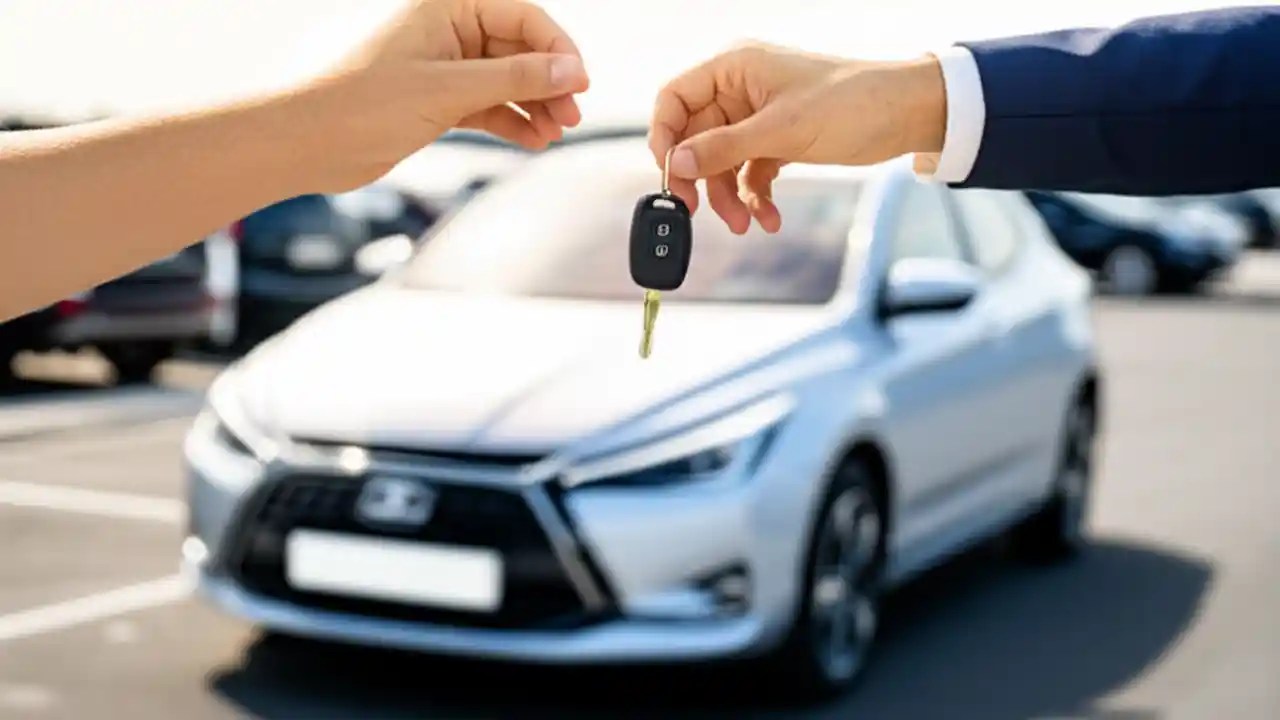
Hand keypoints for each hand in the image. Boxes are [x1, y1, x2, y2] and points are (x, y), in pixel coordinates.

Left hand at [314, 0, 589, 189]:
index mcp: (443, 3)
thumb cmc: (354, 103)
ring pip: (502, 78)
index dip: (558, 50)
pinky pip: (483, 103)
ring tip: (554, 133)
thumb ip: (514, 79)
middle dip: (548, 82)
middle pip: (517, 47)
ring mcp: (437, 63)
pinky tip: (530, 140)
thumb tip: (569, 70)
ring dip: (532, 105)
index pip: (522, 15)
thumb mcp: (446, 89)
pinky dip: (507, 121)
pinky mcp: (430, 97)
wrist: (297, 141)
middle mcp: (442, 26)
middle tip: (571, 116)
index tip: (580, 85)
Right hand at [649, 43, 944, 233]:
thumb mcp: (781, 129)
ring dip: (730, 196)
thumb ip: (723, 148)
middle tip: (698, 212)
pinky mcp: (779, 140)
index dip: (664, 137)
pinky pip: (752, 173)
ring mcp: (760, 117)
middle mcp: (742, 90)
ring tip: (746, 224)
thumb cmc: (853, 103)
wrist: (908, 115)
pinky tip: (768, 218)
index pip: (675, 99)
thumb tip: (676, 163)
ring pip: (724, 162)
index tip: (669, 175)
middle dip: (702, 179)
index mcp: (735, 68)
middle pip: (696, 138)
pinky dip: (756, 197)